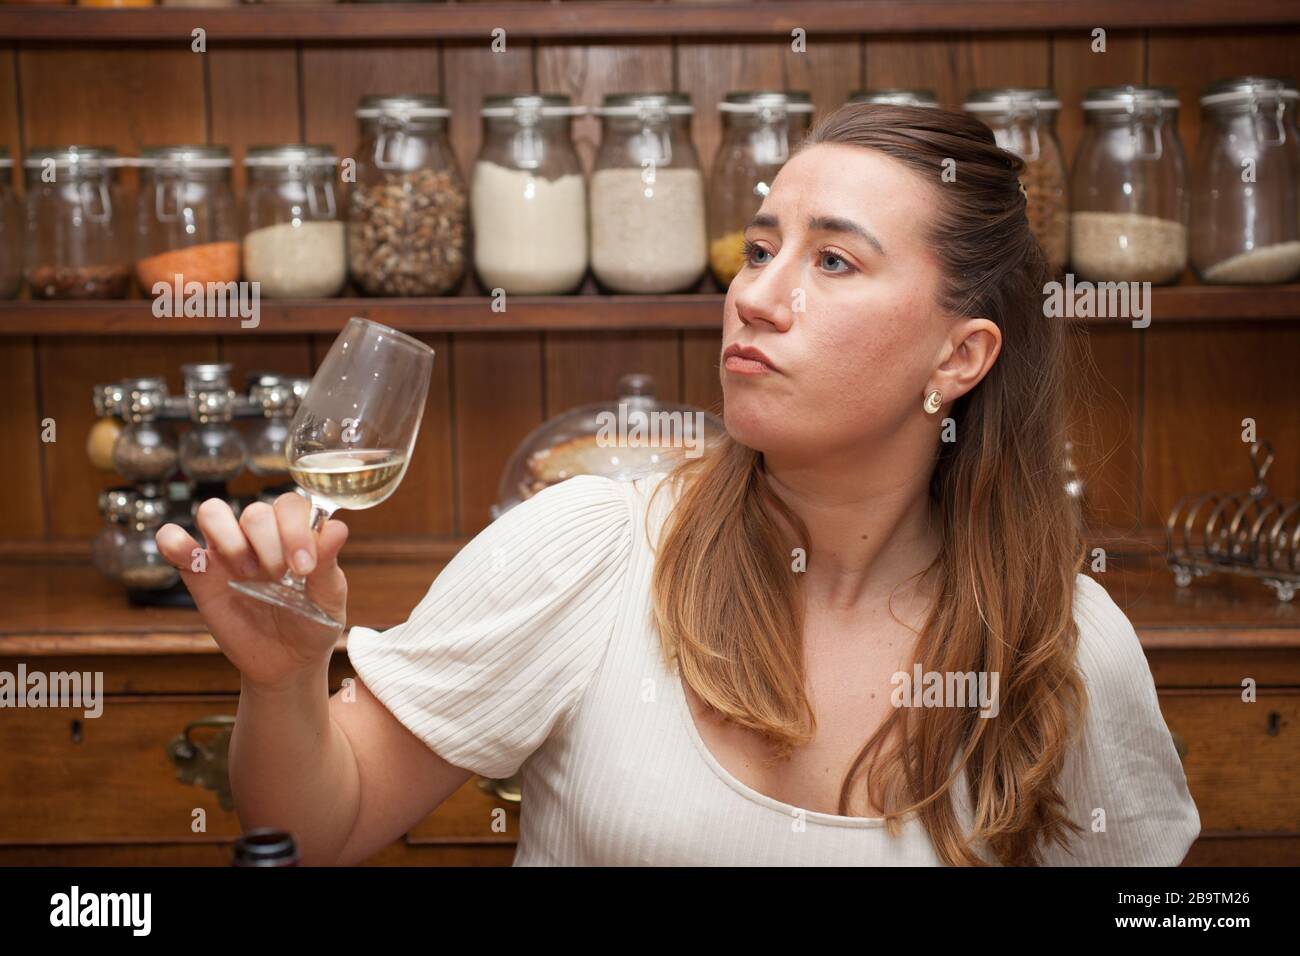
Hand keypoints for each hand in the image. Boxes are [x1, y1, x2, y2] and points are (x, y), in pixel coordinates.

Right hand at [156, 493, 348, 689]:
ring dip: (230, 539)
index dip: (296, 529)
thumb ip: (328, 564)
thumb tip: (338, 528)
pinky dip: (175, 541)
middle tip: (279, 577)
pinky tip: (192, 559)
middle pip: (255, 512)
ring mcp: (227, 552)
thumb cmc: (313, 624)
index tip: (304, 567)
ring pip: (212, 512)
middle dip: (269, 542)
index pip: (290, 505)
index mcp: (295, 534)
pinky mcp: (199, 573)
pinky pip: (174, 542)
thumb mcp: (328, 599)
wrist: (287, 663)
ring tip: (247, 574)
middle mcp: (260, 536)